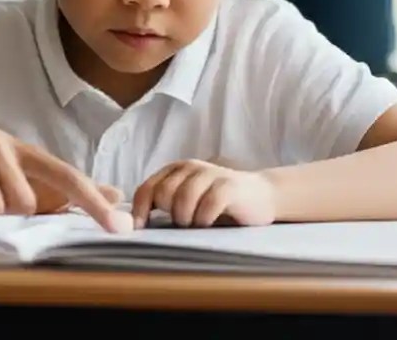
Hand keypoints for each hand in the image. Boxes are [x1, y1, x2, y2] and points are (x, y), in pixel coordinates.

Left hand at [132, 159, 275, 228]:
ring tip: (197, 225)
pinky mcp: (228, 185)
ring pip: (183, 199)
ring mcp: (210, 173)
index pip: (146, 188)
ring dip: (187, 219)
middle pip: (163, 194)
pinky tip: (210, 223)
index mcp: (175, 170)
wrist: (261, 196)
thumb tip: (135, 224)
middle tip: (185, 224)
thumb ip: (166, 204)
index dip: (140, 210)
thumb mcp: (188, 200)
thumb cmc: (219, 203)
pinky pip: (207, 204)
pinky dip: (205, 219)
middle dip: (170, 215)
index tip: (140, 229)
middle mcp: (190, 168)